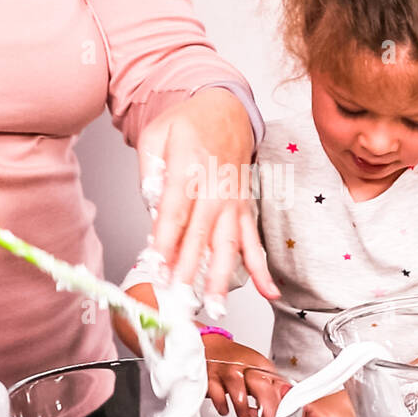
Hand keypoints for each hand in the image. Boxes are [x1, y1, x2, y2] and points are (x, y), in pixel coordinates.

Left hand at [137, 87, 279, 302]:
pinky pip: (253, 241)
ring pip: (228, 245)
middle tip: (181, 300)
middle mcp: (214, 189)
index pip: (174, 212)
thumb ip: (149, 171)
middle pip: (201, 236)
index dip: (165, 242)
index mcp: (189, 168)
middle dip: (190, 271)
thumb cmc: (188, 125)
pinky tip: (268, 291)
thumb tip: (152, 207)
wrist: (225, 110)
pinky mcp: (243, 210)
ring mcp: (232, 202)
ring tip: (215, 306)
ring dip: (221, 278)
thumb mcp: (155, 135)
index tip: (157, 268)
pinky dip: (261, 268)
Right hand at [203, 336, 287, 416]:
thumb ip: (274, 385)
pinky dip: (222, 407)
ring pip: (238, 391)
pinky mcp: (209, 379)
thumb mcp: (258, 368)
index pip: (274, 381)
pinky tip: (226, 408)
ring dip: (243, 409)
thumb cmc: (236, 361)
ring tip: (246, 414)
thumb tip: (288, 397)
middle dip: (266, 405)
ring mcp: (226, 372)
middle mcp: (243, 366)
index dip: (279, 400)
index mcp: (258, 364)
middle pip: (259, 384)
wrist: (211, 348)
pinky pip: (217, 396)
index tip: (280, 414)